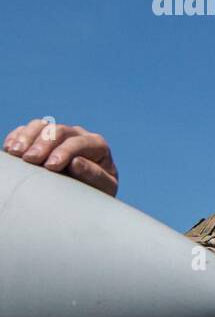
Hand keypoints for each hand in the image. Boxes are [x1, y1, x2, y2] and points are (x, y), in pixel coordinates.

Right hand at [3, 119, 118, 196]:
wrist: (86, 191)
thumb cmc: (97, 189)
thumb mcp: (103, 187)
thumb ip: (93, 175)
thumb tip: (76, 163)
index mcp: (97, 145)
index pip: (80, 143)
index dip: (65, 152)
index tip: (51, 166)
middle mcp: (78, 135)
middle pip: (59, 131)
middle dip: (43, 144)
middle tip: (30, 159)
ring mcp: (59, 134)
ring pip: (42, 126)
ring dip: (27, 137)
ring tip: (16, 153)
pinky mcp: (42, 137)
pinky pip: (28, 130)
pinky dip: (17, 137)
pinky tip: (10, 149)